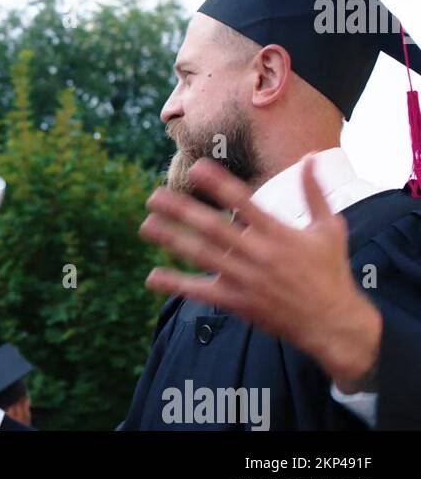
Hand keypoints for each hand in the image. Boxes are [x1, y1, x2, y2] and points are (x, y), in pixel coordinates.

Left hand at [138, 156, 381, 390]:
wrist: (332, 322)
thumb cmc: (330, 271)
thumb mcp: (330, 228)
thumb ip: (314, 192)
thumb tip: (311, 156)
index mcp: (278, 233)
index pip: (244, 203)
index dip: (219, 185)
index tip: (195, 169)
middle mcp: (258, 254)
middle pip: (213, 228)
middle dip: (182, 211)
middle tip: (154, 196)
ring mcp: (245, 280)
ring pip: (202, 256)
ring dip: (172, 240)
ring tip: (146, 225)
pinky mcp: (237, 302)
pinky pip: (201, 292)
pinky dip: (177, 285)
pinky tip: (153, 277)